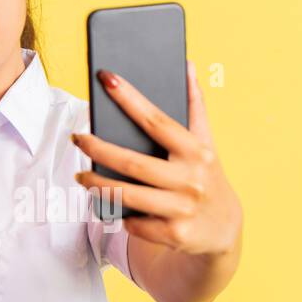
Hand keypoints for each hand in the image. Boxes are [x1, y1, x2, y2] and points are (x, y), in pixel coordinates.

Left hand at [72, 60, 241, 255]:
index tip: (106, 79)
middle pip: (132, 163)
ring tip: (81, 175)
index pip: (157, 121)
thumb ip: (195, 106)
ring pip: (127, 196)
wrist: (224, 229)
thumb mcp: (206, 143)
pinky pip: (134, 223)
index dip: (130, 99)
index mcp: (197, 152)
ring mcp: (182, 210)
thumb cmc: (207, 177)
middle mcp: (191, 180)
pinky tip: (111, 205)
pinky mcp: (174, 235)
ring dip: (97, 185)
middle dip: (99, 149)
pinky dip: (120, 214)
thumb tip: (186, 66)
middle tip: (78, 138)